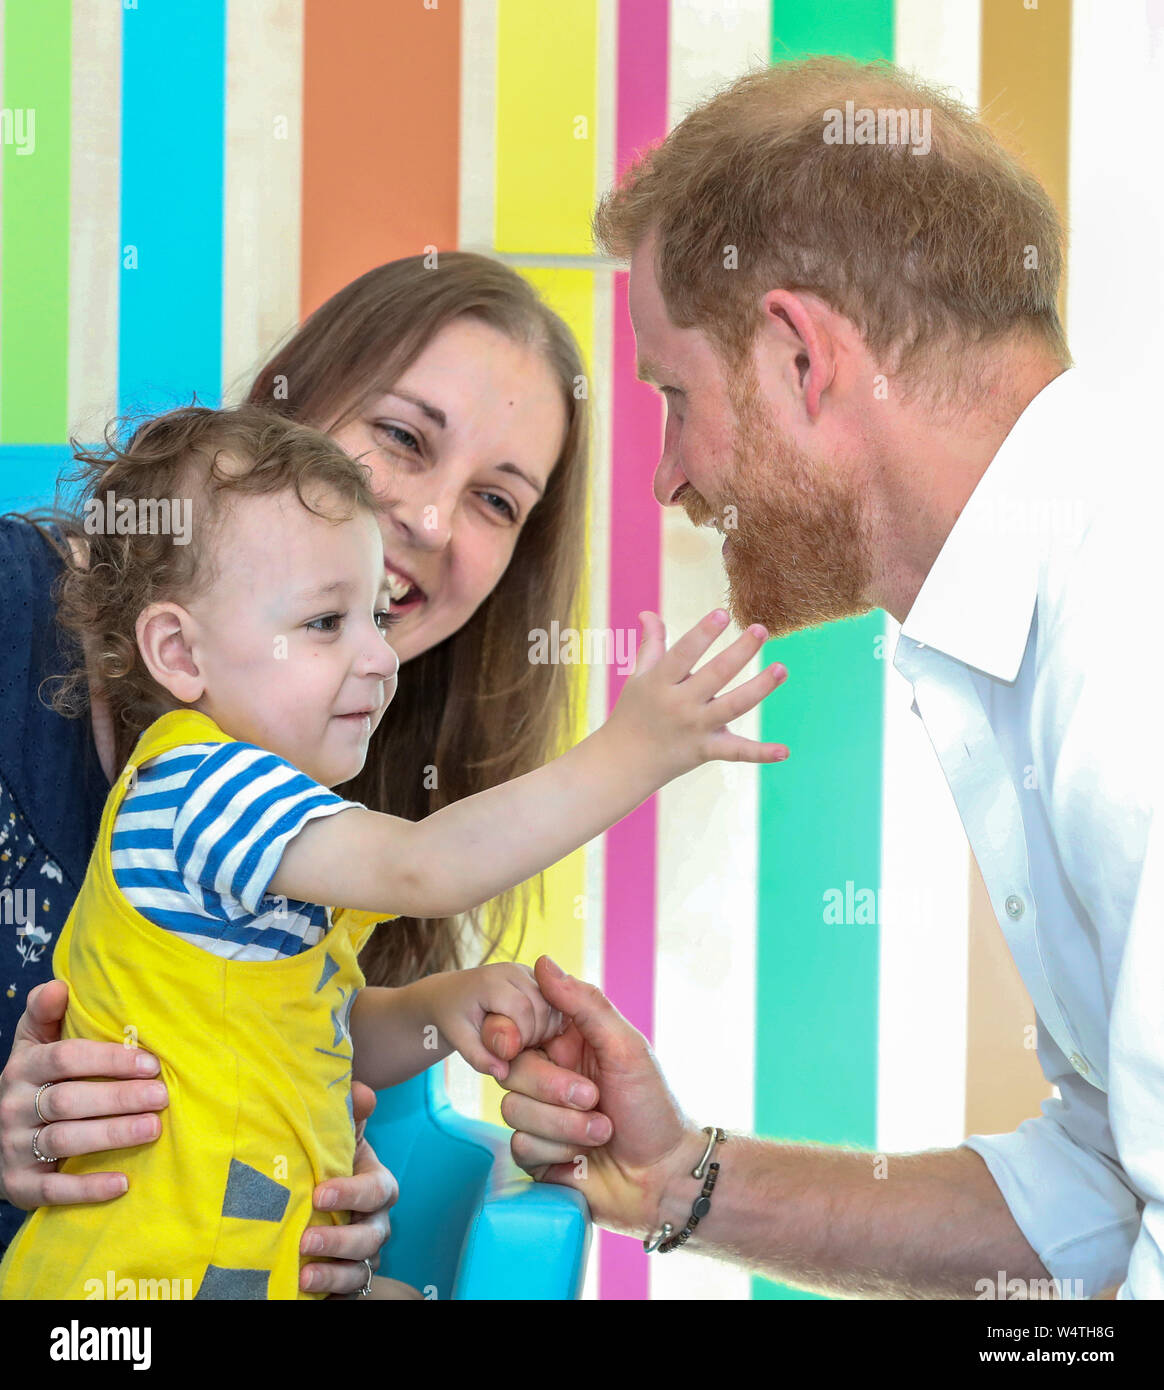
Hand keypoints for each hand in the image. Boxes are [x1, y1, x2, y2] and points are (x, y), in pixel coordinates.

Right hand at [0, 980, 167, 1208]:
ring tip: (153, 1128)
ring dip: (112, 1135)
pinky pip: (52, 1191)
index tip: (152, 1063)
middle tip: (162, 1096)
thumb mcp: (34, 1046)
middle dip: (119, 1097)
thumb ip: (45, 1015)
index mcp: (22, 1067)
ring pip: (64, 1139)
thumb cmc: (35, 1083)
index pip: (64, 1057)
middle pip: (68, 1099)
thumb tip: (59, 985)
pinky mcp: (18, 1186)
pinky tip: (123, 1183)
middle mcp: (13, 1106)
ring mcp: (13, 1148)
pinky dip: (87, 1188)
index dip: (108, 1060)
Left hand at [301, 1080, 398, 1296]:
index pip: (377, 1190)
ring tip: (304, 1275)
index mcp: (377, 1185)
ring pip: (360, 1270)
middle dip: (340, 1240)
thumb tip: (360, 1091)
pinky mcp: (347, 1280)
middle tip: (306, 1240)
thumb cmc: (329, 1166)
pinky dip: (331, 1294)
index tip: (318, 1194)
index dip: (352, 1193)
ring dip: (334, 1274)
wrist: (316, 1200)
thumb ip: (349, 1116)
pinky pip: (348, 1293)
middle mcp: (375, 1222)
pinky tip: (305, 1292)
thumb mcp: (336, 1140)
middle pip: (372, 1237)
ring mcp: (363, 1255)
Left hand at [425, 964, 565, 1081]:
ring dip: (546, 1029)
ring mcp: (526, 971)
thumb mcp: (458, 1039)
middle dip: (536, 1034)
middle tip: (518, 1050)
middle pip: (542, 1005)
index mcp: (490, 981)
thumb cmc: (453, 1017)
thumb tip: (504, 1073)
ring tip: (523, 1042)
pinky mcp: (536, 978)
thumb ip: (479, 1057)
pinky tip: (533, 1034)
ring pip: (554, 1003)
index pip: (522, 1008)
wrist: (451, 995)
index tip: (510, 1052)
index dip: (523, 1036)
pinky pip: (555, 1002)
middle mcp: (512, 969)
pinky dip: (550, 1022)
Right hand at [495, 957, 702, 1238]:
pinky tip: (582, 1158)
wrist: (666, 1179)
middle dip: (555, 1091)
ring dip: (563, 1125)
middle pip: (514, 1071)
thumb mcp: (626, 1048)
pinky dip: (554, 1153)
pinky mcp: (537, 1155)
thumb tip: (543, 962)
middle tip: (595, 1099)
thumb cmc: (654, 1108)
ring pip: (511, 1109)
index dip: (514, 1036)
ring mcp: (542, 1116)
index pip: (520, 1027)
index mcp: (569, 1043)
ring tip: (601, 1132)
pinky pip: (518, 1146)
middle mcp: (551, 1076)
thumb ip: (585, 1005)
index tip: (521, 1044)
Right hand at [606, 609, 788, 784]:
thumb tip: (648, 613)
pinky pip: (736, 752)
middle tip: (761, 630)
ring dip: (760, 688)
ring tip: (782, 669)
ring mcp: (695, 728)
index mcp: (660, 682)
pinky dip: (761, 753)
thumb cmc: (632, 713)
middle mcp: (679, 704)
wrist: (623, 762)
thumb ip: (650, 644)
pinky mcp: (706, 751)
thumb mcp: (638, 677)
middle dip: (740, 652)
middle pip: (715, 675)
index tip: (722, 614)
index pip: (684, 653)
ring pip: (733, 706)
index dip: (703, 633)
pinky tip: (784, 751)